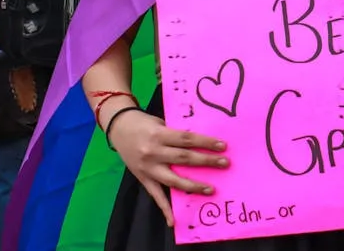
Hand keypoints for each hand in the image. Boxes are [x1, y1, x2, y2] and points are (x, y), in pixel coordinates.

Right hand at [107, 108, 228, 226]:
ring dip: (193, 185)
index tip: (223, 145)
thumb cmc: (144, 122)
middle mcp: (153, 152)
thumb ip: (177, 134)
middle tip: (225, 163)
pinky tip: (173, 220)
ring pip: (173, 179)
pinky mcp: (142, 178)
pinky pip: (155, 195)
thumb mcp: (161, 122)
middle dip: (206, 161)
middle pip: (184, 158)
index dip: (205, 142)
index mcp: (160, 134)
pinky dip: (164, 208)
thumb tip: (200, 143)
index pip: (187, 139)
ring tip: (210, 189)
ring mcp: (148, 168)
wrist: (119, 128)